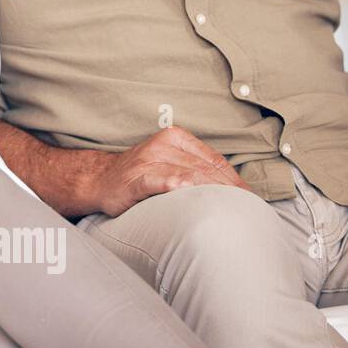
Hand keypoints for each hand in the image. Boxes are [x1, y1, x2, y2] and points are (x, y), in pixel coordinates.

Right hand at [85, 126, 252, 216]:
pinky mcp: (137, 178)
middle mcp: (162, 145)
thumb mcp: (167, 162)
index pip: (214, 159)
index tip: (249, 198)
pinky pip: (164, 182)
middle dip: (230, 190)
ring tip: (231, 210)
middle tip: (247, 209)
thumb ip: (193, 167)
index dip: (234, 180)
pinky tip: (195, 197)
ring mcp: (149, 161)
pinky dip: (182, 188)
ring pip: (191, 176)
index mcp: (174, 138)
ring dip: (214, 194)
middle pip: (206, 168)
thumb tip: (232, 187)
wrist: (98, 181)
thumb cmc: (138, 176)